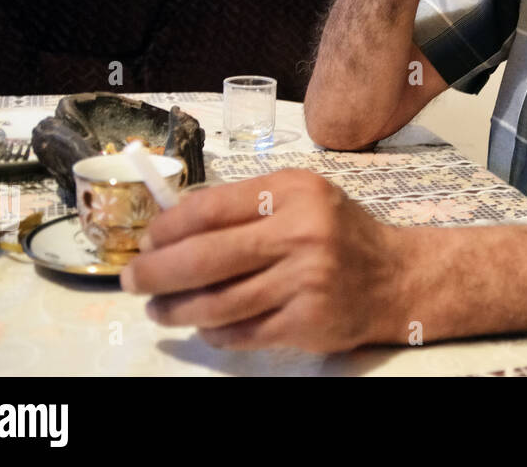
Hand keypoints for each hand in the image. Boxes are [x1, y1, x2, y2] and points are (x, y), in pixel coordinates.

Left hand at [120, 169, 404, 352]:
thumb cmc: (338, 232)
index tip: (147, 240)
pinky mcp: (307, 322)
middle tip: (132, 279)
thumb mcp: (301, 198)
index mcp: (293, 193)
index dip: (167, 228)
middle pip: (205, 258)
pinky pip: (241, 333)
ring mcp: (305, 281)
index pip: (210, 208)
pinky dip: (214, 333)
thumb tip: (172, 225)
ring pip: (217, 303)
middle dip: (156, 273)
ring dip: (175, 310)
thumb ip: (246, 204)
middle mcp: (301, 233)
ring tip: (158, 309)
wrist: (395, 277)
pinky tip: (204, 326)